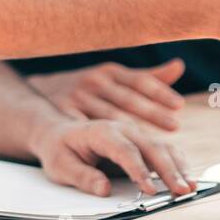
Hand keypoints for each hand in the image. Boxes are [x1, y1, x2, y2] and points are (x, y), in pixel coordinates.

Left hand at [27, 116, 195, 197]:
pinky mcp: (143, 141)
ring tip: (190, 187)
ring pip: (163, 147)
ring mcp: (136, 133)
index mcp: (103, 131)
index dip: (140, 171)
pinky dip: (178, 163)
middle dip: (169, 171)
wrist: (60, 132)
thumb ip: (83, 177)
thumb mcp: (61, 166)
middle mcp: (125, 128)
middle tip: (181, 191)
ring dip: (179, 167)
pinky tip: (186, 176)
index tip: (150, 190)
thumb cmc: (60, 150)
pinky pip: (165, 149)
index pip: (126, 151)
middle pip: (152, 148)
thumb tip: (105, 190)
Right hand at [28, 59, 186, 131]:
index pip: (140, 81)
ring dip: (130, 129)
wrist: (41, 93)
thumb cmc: (89, 89)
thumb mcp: (115, 77)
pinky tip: (113, 154)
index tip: (179, 105)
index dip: (160, 92)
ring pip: (107, 114)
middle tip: (175, 126)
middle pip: (128, 98)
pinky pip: (83, 128)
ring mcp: (78, 97)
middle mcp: (95, 82)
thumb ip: (148, 76)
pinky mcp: (62, 114)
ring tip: (151, 145)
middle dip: (153, 113)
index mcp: (111, 72)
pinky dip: (98, 139)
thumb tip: (179, 65)